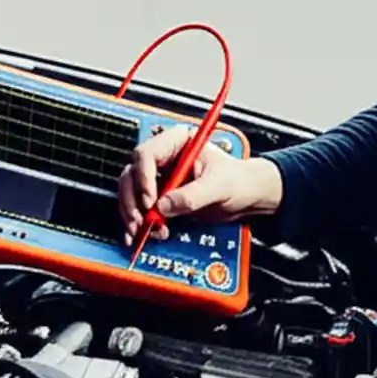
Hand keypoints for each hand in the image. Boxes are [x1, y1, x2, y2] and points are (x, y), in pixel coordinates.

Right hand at [117, 125, 281, 244]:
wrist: (246, 196)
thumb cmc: (238, 181)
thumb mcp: (219, 187)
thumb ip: (192, 195)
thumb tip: (163, 206)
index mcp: (178, 142)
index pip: (147, 154)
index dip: (144, 177)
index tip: (151, 201)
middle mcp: (164, 157)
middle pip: (132, 173)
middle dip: (133, 199)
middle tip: (141, 220)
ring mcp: (159, 177)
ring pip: (130, 191)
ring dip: (132, 212)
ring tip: (142, 230)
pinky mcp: (159, 196)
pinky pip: (139, 207)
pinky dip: (136, 222)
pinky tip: (137, 235)